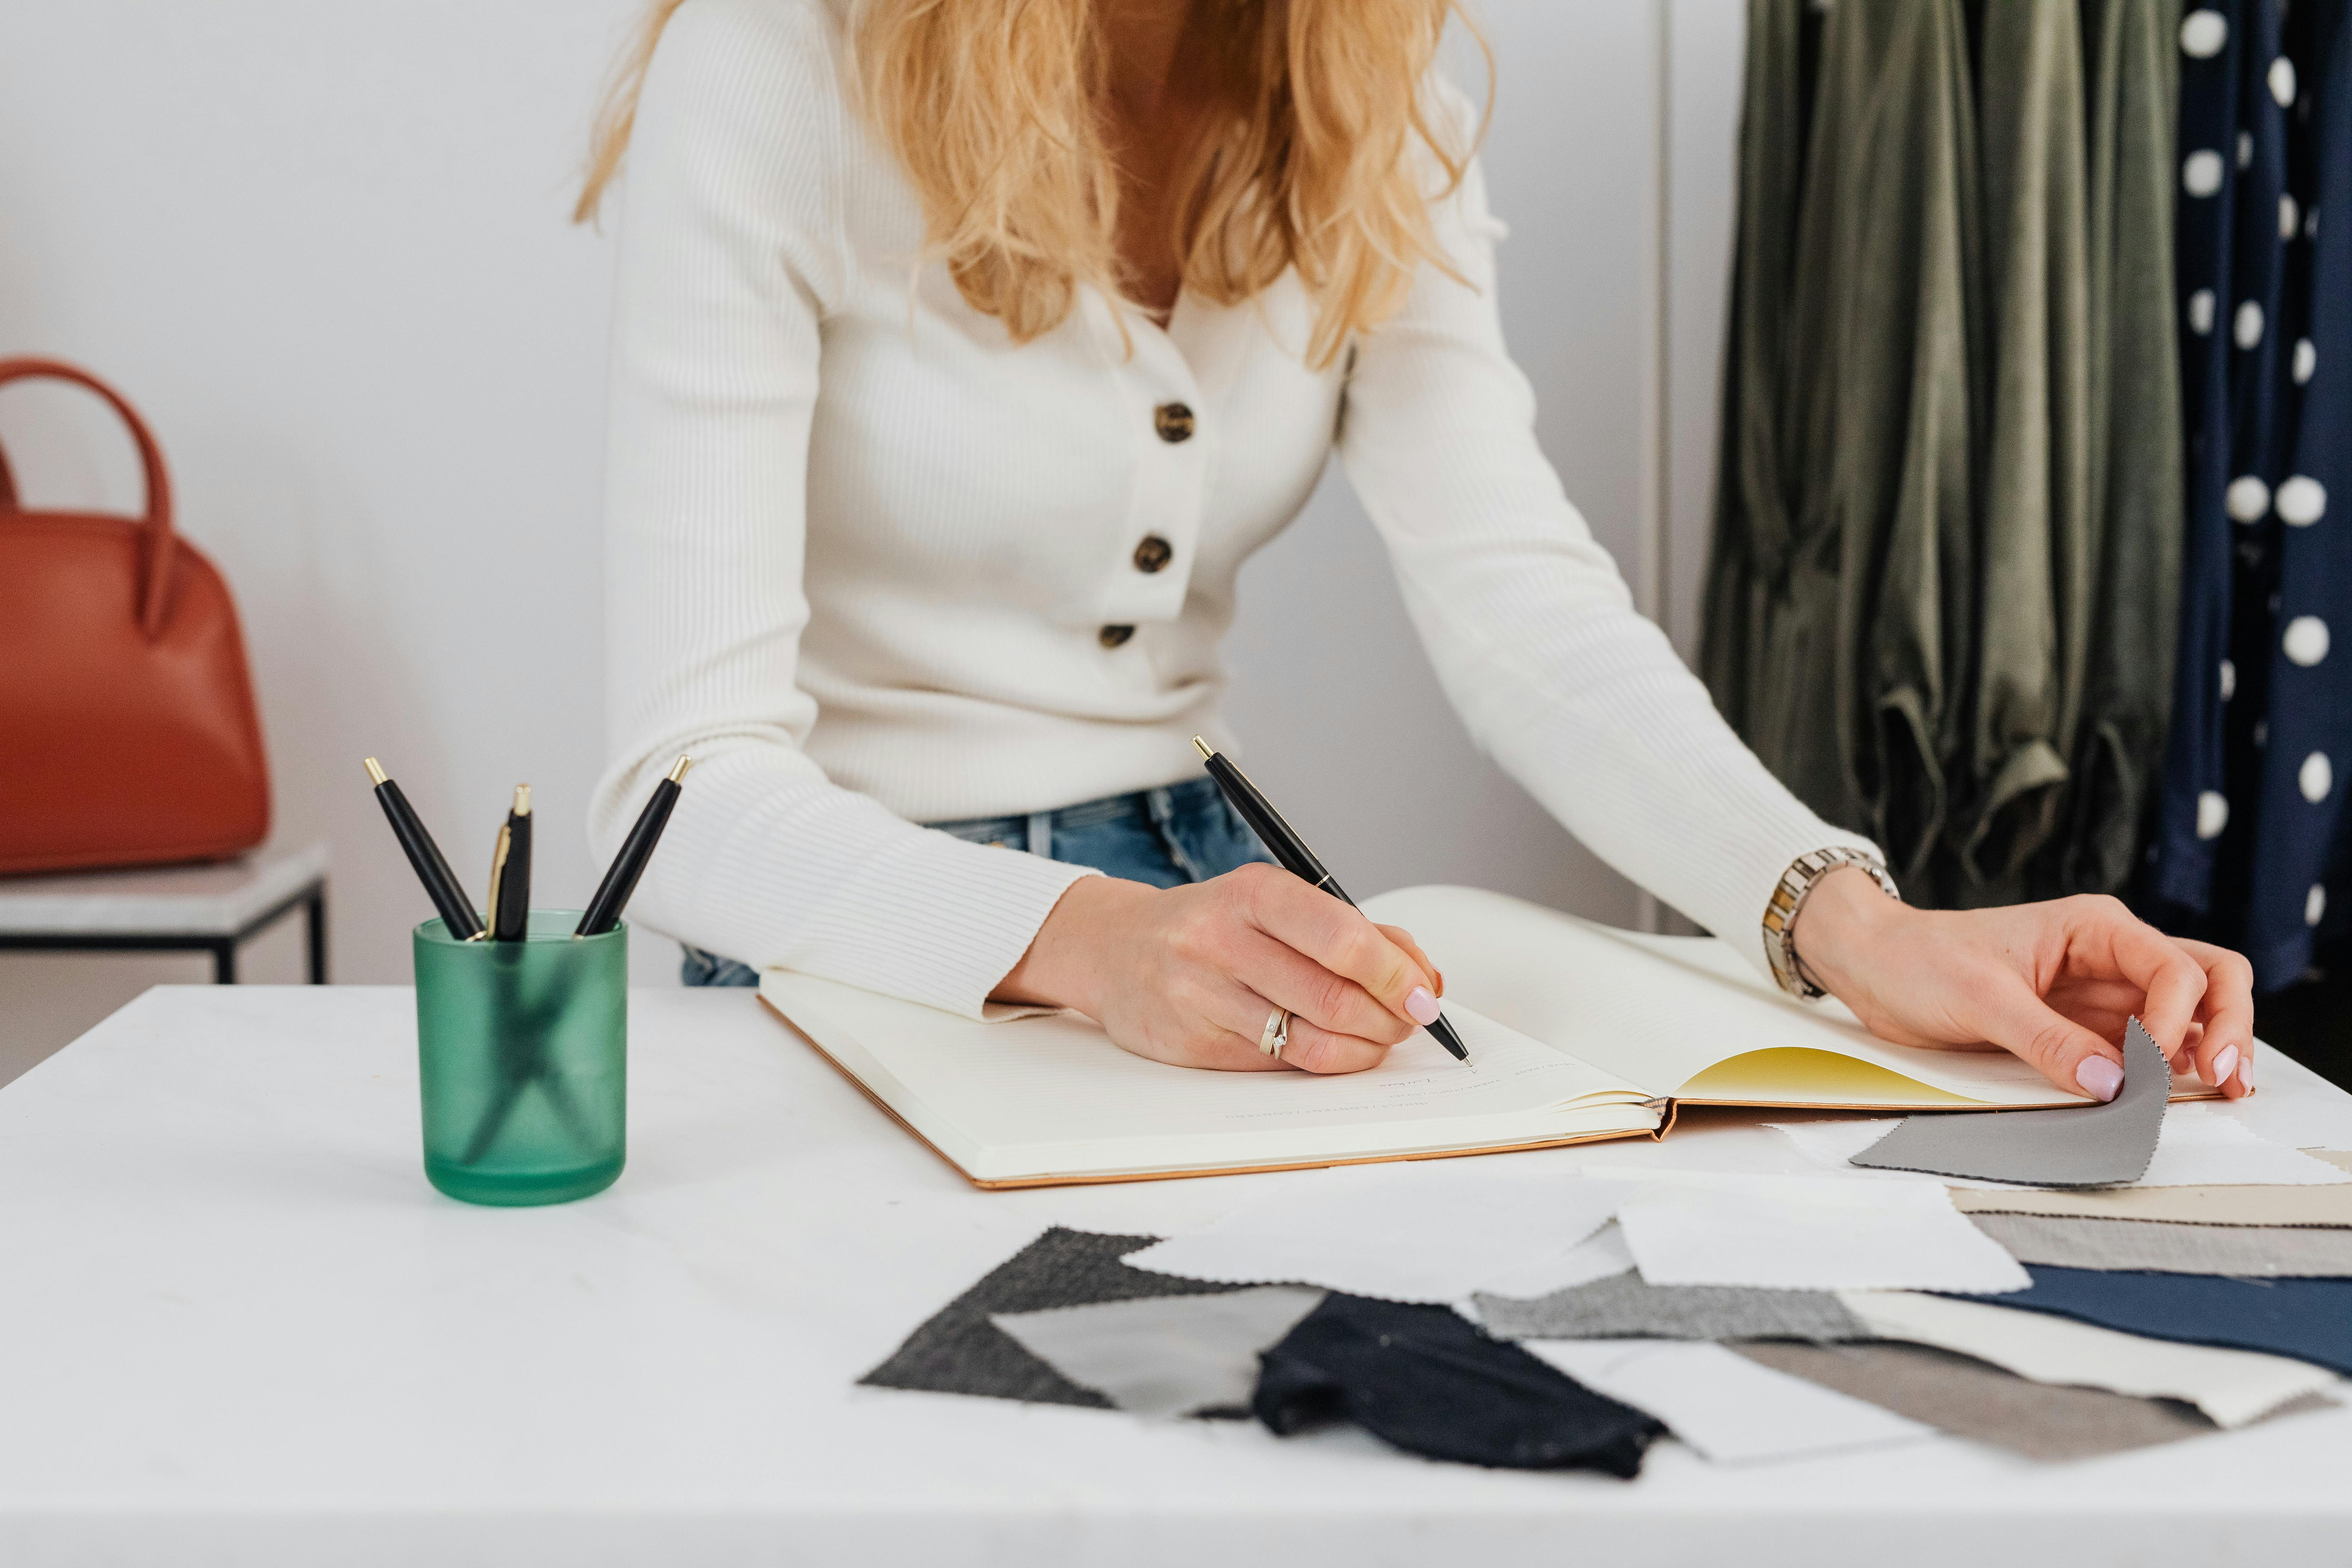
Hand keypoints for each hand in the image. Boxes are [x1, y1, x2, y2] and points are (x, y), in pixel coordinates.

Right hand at [993, 864, 1443, 1073]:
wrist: (1115, 950)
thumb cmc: (1214, 924)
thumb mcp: (1278, 903)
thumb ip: (1357, 931)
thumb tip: (1424, 978)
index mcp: (1252, 893)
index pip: (1341, 938)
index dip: (1395, 974)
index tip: (1422, 994)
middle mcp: (1221, 942)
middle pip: (1333, 999)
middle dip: (1389, 1019)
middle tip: (1407, 1021)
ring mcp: (1202, 998)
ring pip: (1311, 1044)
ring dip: (1363, 1049)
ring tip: (1376, 1038)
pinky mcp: (1194, 1046)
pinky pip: (1279, 1068)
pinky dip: (1322, 1063)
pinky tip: (1330, 1048)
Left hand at [1790, 869, 2255, 1100]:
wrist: (1875, 963)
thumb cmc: (1920, 961)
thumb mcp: (1978, 999)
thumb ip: (2045, 1040)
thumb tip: (2111, 1082)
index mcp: (2094, 928)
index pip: (2175, 968)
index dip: (2181, 1019)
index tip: (2156, 1065)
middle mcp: (2111, 956)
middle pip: (2208, 980)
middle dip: (2229, 1026)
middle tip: (2228, 1079)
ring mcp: (2103, 993)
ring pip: (2188, 1015)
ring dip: (2210, 1049)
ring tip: (2220, 1093)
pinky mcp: (2086, 1027)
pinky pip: (2147, 1046)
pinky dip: (2170, 1069)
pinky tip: (2179, 1095)